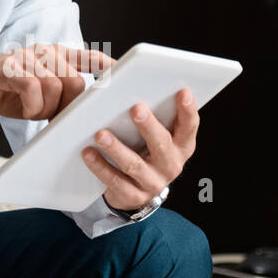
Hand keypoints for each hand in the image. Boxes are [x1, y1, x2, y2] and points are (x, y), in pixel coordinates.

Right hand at [0, 43, 114, 126]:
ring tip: (29, 110)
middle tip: (48, 115)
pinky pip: (32, 87)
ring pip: (54, 86)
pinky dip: (30, 105)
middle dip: (65, 105)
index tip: (120, 77)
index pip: (88, 58)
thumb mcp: (40, 96)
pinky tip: (20, 107)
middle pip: (74, 80)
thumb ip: (62, 96)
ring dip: (43, 108)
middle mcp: (43, 52)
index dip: (106, 67)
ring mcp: (25, 56)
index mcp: (54, 56)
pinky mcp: (8, 67)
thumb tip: (85, 113)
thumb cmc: (6, 93)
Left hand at [81, 89, 199, 213]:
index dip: (188, 109)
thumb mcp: (156, 133)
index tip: (182, 91)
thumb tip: (134, 81)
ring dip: (117, 148)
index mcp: (181, 145)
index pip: (189, 126)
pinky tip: (88, 153)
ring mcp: (152, 183)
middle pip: (162, 144)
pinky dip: (100, 166)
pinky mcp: (132, 196)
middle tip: (136, 108)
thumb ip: (154, 112)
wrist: (136, 190)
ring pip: (134, 165)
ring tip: (101, 134)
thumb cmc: (144, 149)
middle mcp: (171, 165)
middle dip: (149, 126)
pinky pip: (114, 181)